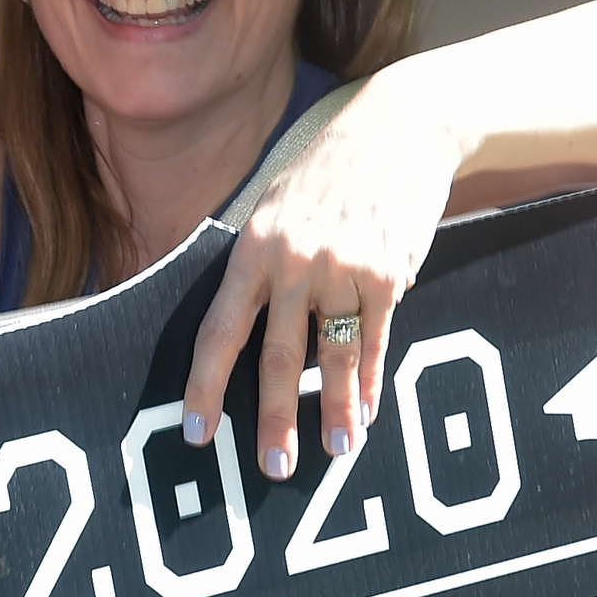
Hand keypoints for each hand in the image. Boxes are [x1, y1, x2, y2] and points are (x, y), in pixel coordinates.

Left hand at [181, 76, 461, 476]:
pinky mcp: (388, 276)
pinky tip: (369, 412)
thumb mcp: (275, 204)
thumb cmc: (327, 171)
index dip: (206, 385)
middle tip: (271, 468)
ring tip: (334, 453)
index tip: (197, 431)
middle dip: (275, 417)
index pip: (222, 330)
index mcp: (253, 248)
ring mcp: (344, 270)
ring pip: (334, 357)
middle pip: (280, 357)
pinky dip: (371, 380)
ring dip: (335, 411)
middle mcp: (294, 263)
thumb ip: (257, 261)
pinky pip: (375, 340)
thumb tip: (237, 320)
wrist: (399, 129)